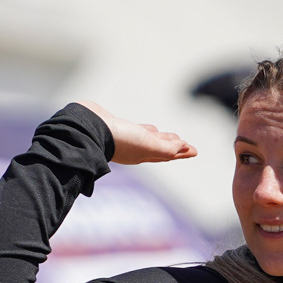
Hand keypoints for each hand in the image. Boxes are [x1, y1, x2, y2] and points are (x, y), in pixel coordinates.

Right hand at [79, 101, 196, 164]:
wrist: (88, 127)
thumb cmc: (118, 138)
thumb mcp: (147, 145)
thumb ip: (166, 148)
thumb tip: (185, 149)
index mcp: (144, 154)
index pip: (167, 155)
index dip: (181, 153)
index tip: (194, 150)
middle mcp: (135, 149)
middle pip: (161, 148)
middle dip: (174, 147)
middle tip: (186, 145)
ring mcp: (126, 138)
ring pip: (149, 139)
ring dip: (161, 138)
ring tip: (170, 137)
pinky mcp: (117, 127)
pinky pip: (136, 130)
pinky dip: (146, 130)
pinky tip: (148, 128)